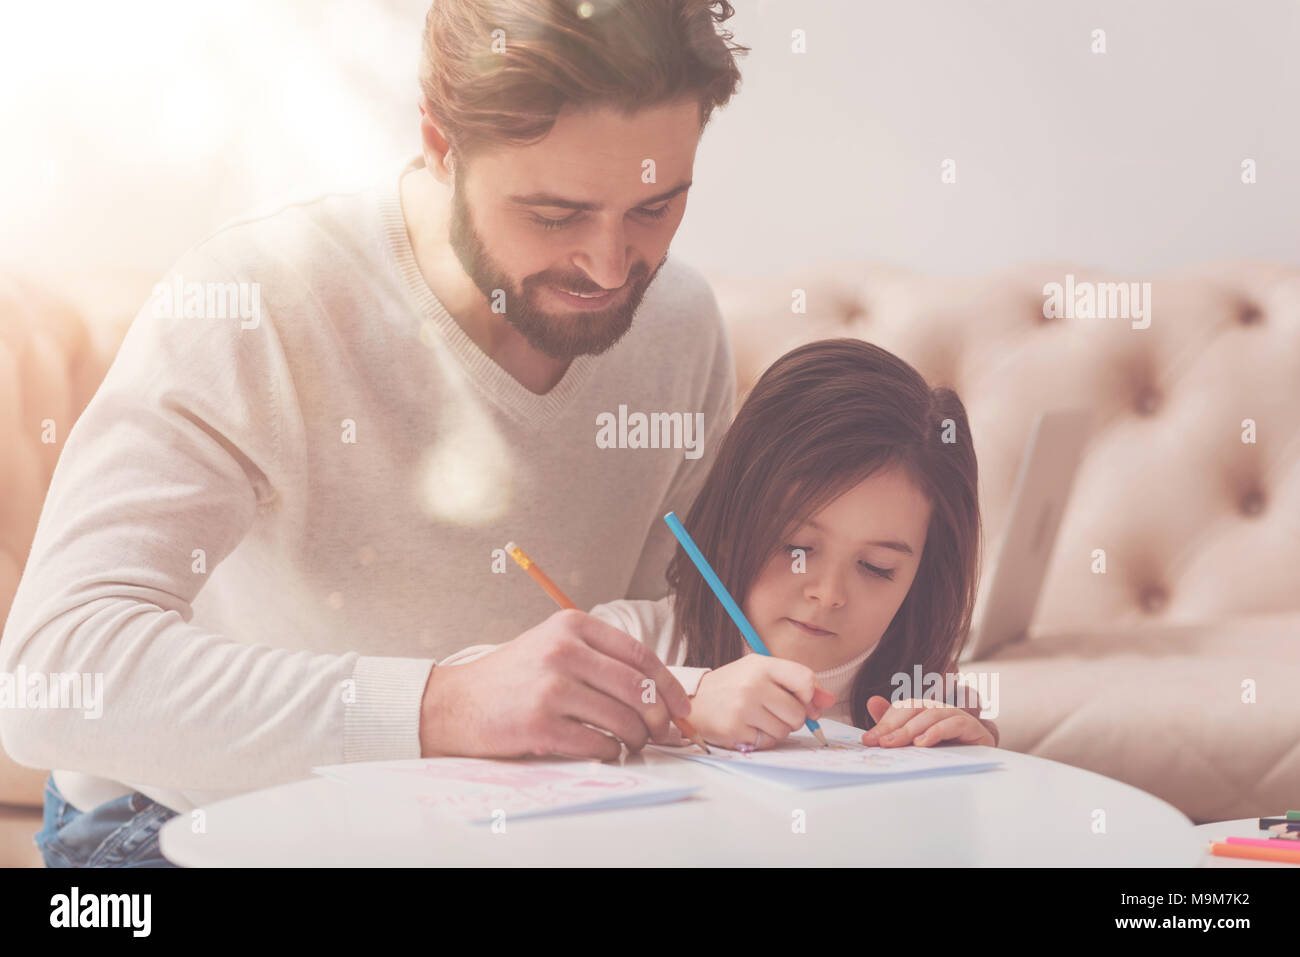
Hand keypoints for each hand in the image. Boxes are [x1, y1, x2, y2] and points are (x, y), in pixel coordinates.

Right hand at [418, 608, 691, 760]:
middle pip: (636, 688)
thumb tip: (657, 690)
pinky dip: (609, 751)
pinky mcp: (539, 723)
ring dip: (636, 739)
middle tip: (662, 733)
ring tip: (632, 744)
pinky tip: (604, 750)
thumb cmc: (513, 679)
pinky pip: (597, 743)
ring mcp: (551, 687)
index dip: (668, 685)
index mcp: (571, 625)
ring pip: (622, 719)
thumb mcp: (553, 646)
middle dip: (659, 717)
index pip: (639, 655)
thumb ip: (599, 658)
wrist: (456, 704)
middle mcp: (562, 651)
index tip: (680, 706)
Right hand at [689, 654, 834, 749]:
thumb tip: (828, 700)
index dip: (809, 696)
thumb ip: (797, 683)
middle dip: (792, 718)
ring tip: (758, 719)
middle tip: (773, 711)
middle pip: (798, 713)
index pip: (805, 679)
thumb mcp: (762, 673)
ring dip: (776, 730)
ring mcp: (743, 708)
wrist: (695, 700)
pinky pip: (767, 743)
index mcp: (762, 665)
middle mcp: (753, 685)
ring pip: (784, 731)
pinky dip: (762, 739)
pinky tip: (747, 728)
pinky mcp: (735, 730)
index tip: (799, 699)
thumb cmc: (733, 686)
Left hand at [859, 695, 995, 747]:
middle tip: (879, 742)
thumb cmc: (945, 754)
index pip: (902, 709)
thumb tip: (871, 701)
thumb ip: (894, 725)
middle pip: (914, 709)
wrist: (979, 769)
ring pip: (932, 714)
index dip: (884, 722)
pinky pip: (955, 723)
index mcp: (924, 711)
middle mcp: (940, 710)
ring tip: (896, 743)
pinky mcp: (974, 728)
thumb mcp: (914, 742)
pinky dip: (937, 731)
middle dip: (894, 726)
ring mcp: (958, 717)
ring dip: (912, 729)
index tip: (868, 740)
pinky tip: (923, 742)